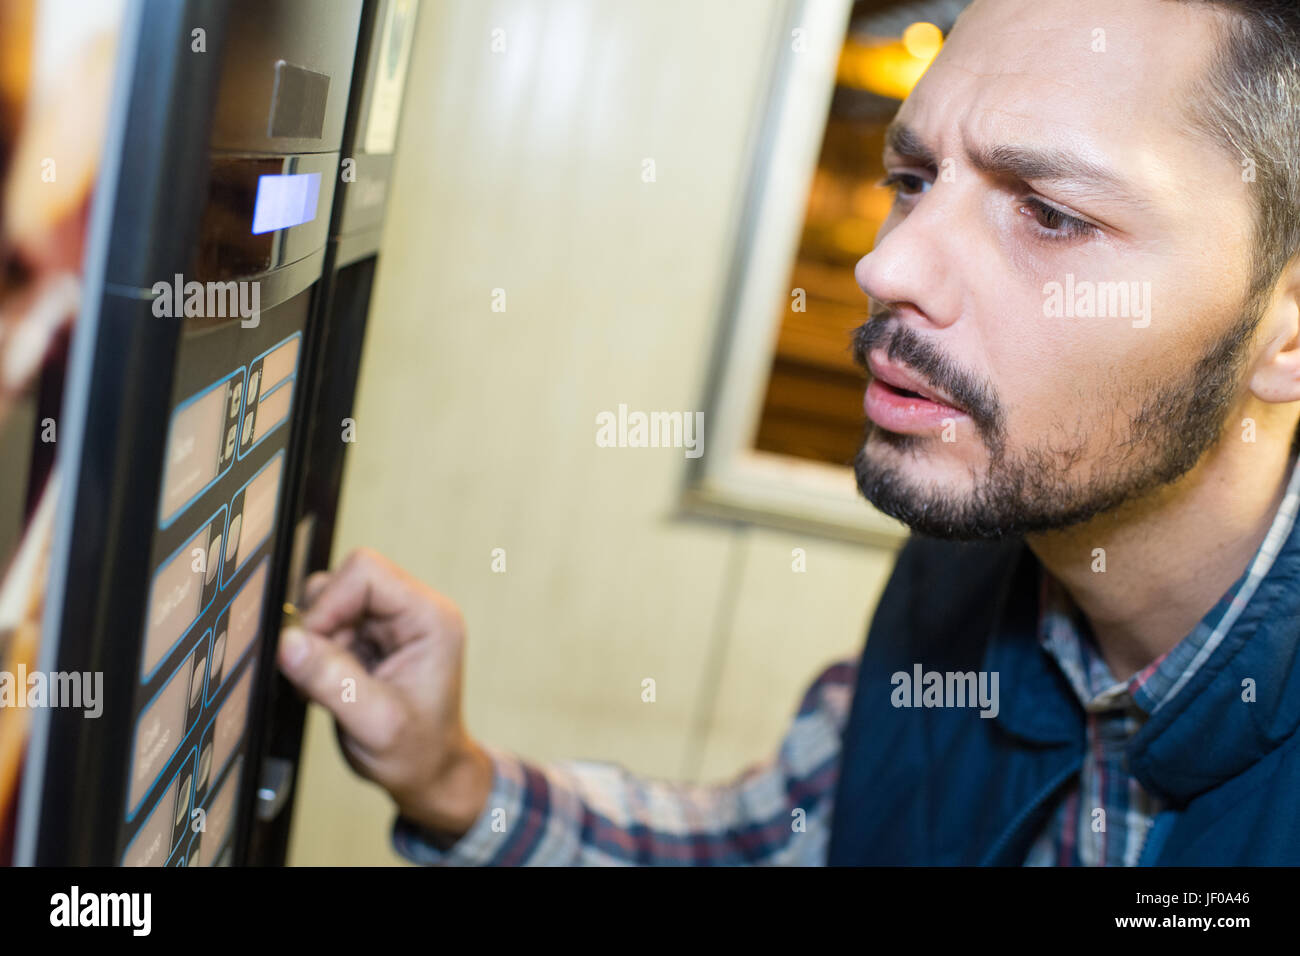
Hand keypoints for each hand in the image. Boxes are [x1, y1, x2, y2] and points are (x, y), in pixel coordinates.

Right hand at [276, 547, 491, 838]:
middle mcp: (412, 610)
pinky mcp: (369, 637)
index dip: (329, 604)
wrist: (427, 774)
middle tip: (320, 674)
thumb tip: (288, 643)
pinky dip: (314, 653)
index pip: (366, 572)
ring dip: (315, 641)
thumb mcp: (375, 724)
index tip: (311, 648)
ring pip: (329, 600)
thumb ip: (332, 681)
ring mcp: (390, 623)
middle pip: (344, 581)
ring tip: (327, 685)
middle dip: (319, 625)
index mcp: (429, 618)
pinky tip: (327, 686)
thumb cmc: (416, 753)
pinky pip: (325, 624)